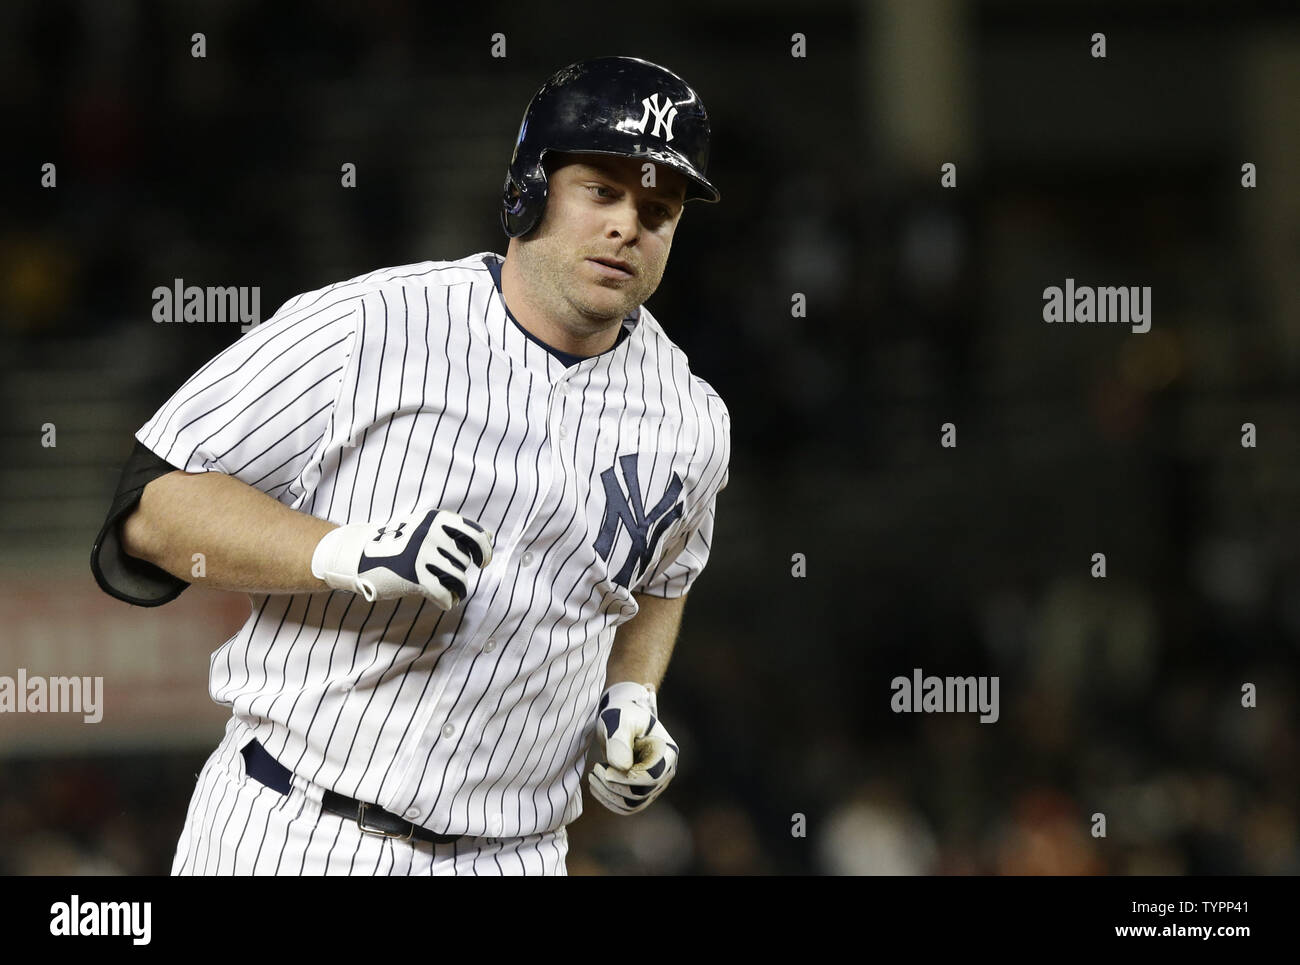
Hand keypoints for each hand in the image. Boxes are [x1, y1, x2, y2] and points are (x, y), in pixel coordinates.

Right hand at [311, 508, 493, 608]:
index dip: (485, 550)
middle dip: (460, 571)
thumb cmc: (398, 542)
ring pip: (459, 578)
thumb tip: (490, 537)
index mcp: (436, 520)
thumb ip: (456, 531)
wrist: (358, 554)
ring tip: (453, 593)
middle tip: (448, 577)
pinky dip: (448, 601)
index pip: (474, 534)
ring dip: (459, 589)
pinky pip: (445, 594)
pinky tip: (445, 602)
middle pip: (464, 560)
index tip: (484, 562)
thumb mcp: (426, 527)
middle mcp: (431, 534)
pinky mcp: (414, 577)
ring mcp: (422, 555)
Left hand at [587, 681, 678, 814]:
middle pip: (641, 794)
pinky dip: (609, 801)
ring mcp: (654, 784)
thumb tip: (623, 767)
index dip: (626, 778)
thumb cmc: (622, 715)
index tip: (605, 768)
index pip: (651, 777)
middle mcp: (665, 772)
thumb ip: (620, 740)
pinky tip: (596, 787)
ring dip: (609, 795)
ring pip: (632, 804)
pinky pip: (626, 806)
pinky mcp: (641, 791)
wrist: (620, 719)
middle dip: (613, 786)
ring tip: (593, 776)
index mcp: (666, 753)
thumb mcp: (619, 720)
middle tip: (595, 770)